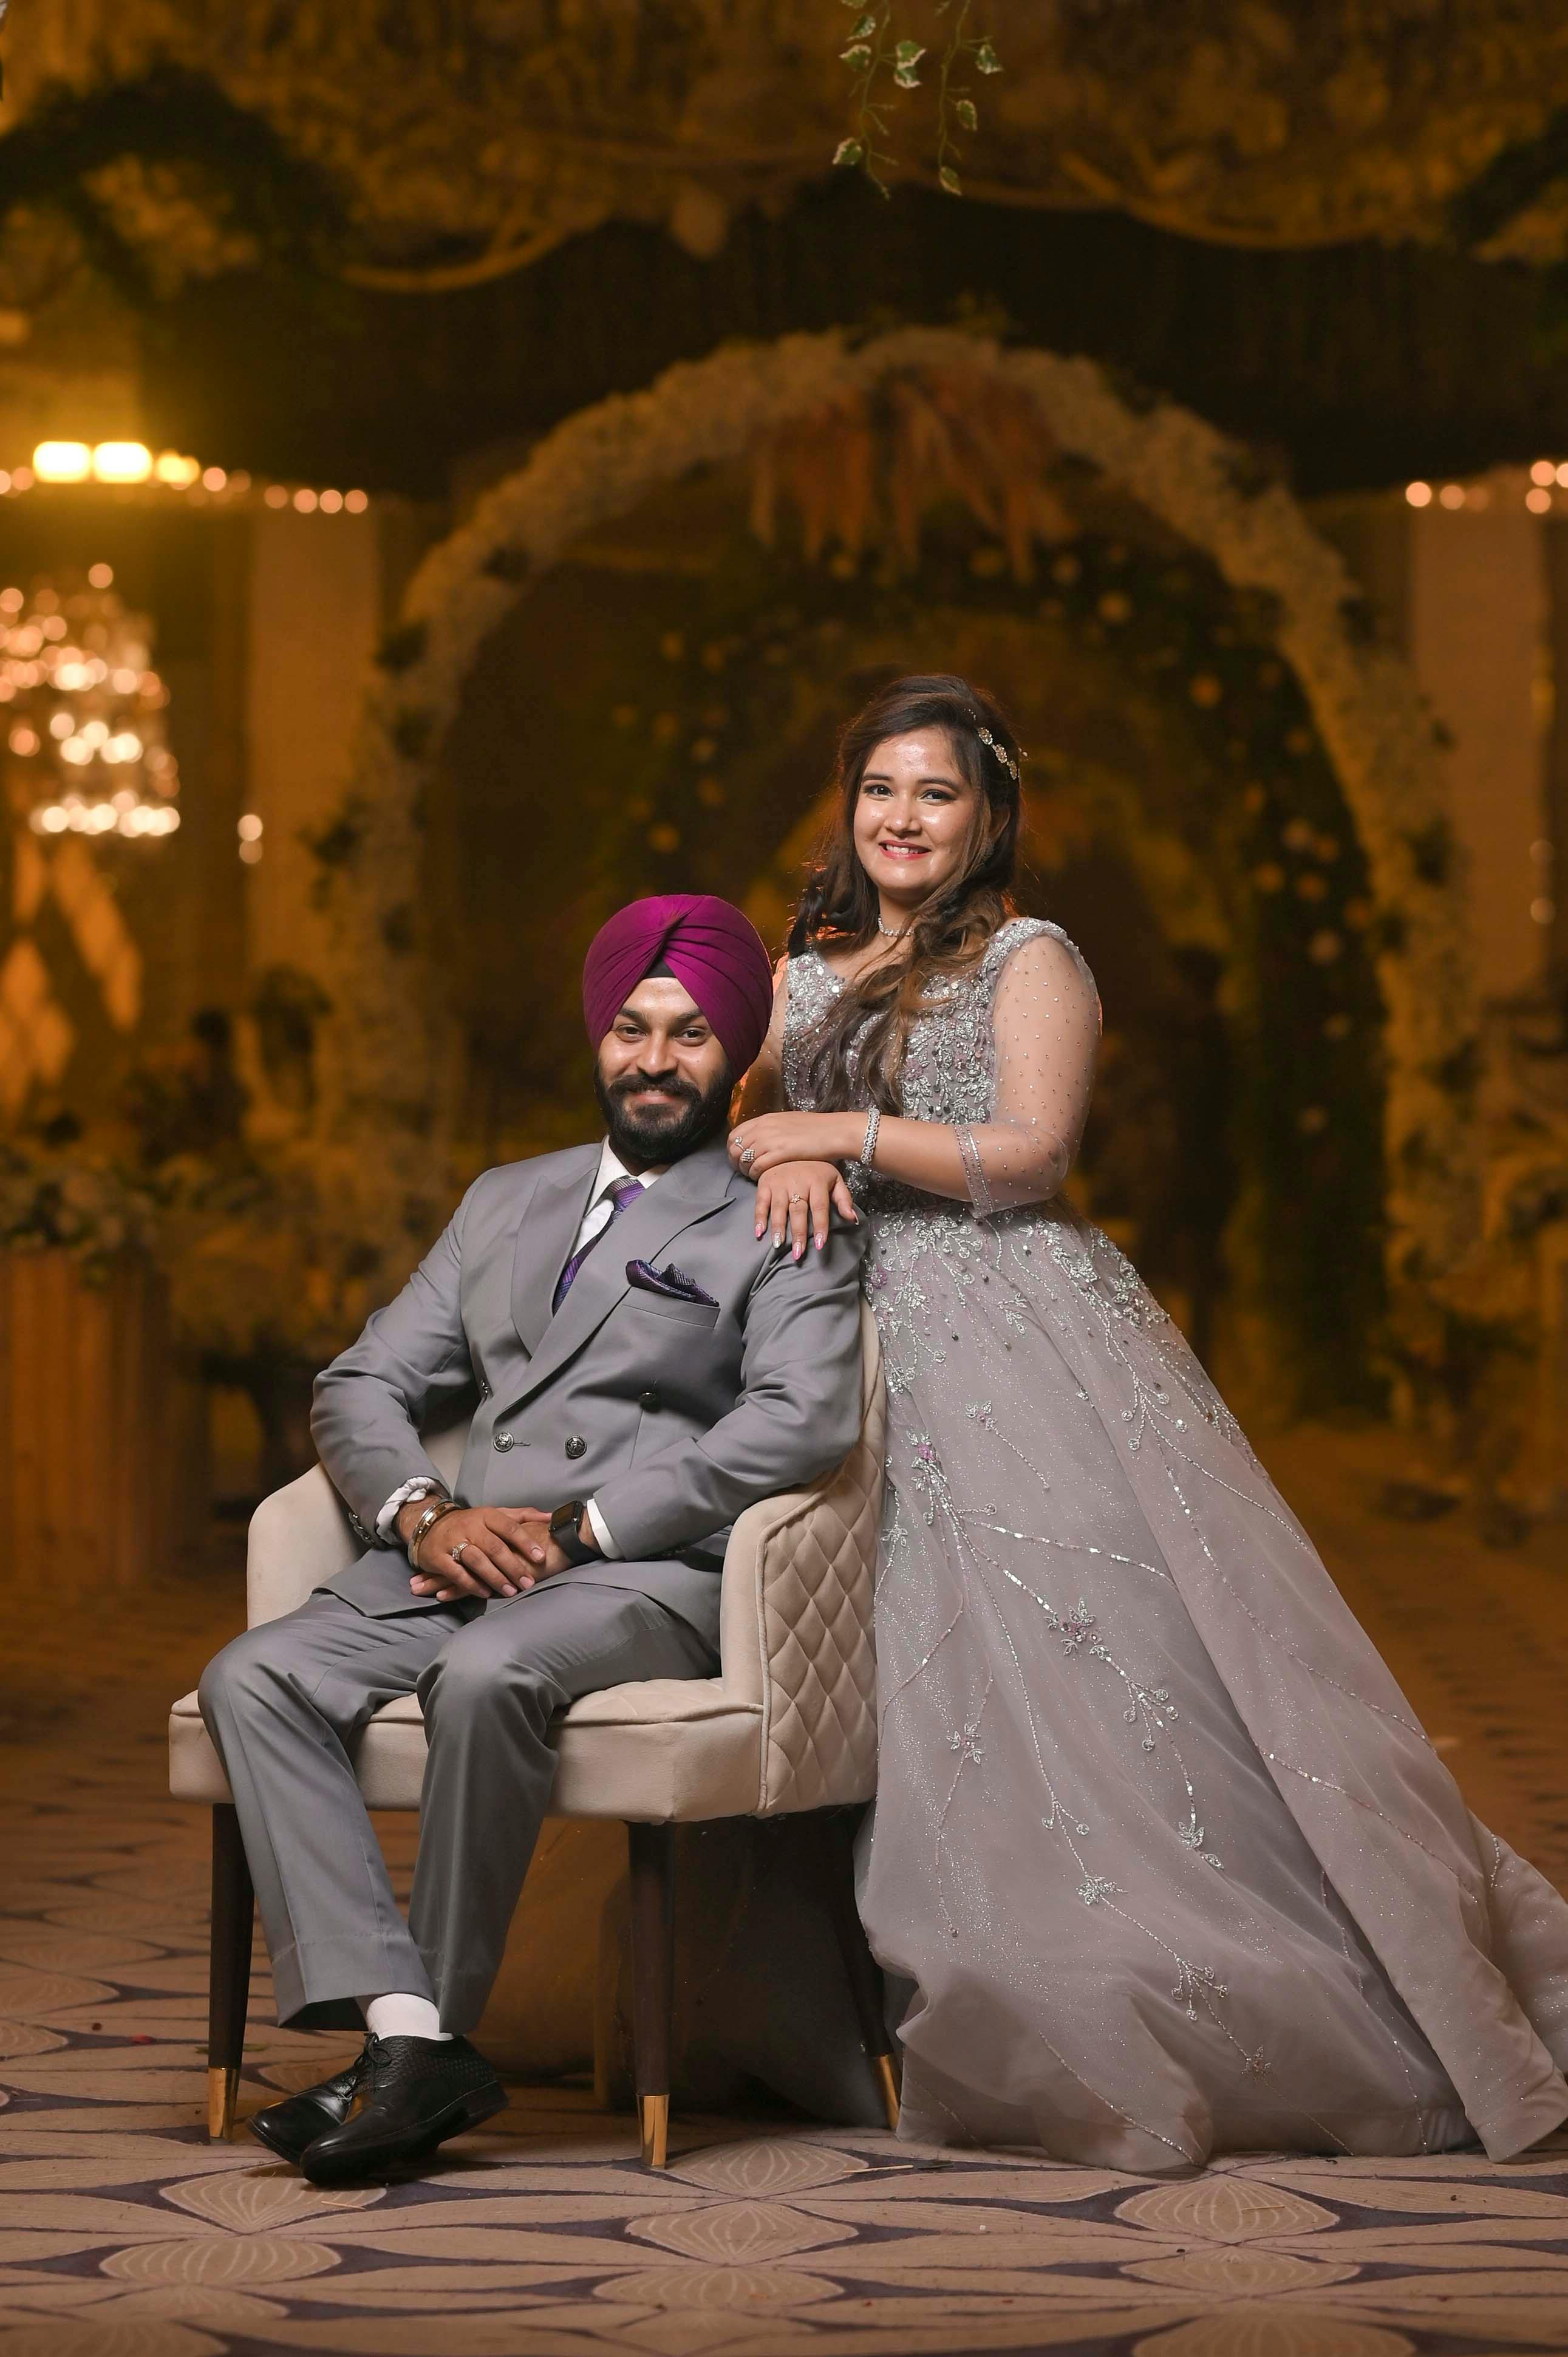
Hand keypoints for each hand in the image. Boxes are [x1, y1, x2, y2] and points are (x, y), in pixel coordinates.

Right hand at [406, 1505, 552, 1602]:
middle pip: (495, 1547)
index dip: (526, 1542)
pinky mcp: (439, 1557)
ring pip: (477, 1560)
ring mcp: (453, 1541)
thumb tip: (550, 1516)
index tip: (540, 1557)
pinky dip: (471, 1584)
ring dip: (495, 1577)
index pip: (510, 1527)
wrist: (429, 1525)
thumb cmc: (471, 1523)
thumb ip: (523, 1515)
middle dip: (514, 1566)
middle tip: (528, 1583)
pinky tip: (485, 1593)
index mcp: (486, 1515)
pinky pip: (456, 1572)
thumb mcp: (495, 1514)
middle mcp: (470, 1527)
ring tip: (511, 1591)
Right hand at [751, 1160, 858, 1257]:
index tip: (820, 1244)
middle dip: (798, 1233)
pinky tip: (759, 1232)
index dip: (820, 1226)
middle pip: (798, 1211)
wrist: (792, 1148)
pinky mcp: (765, 1184)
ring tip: (778, 1245)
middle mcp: (797, 1182)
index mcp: (817, 1181)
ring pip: (778, 1208)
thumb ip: (843, 1199)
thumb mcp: (834, 1179)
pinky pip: (760, 1203)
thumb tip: (853, 1219)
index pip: (819, 1207)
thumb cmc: (816, 1169)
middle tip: (798, 1253)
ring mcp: (779, 1183)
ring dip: (778, 1228)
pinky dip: (758, 1218)